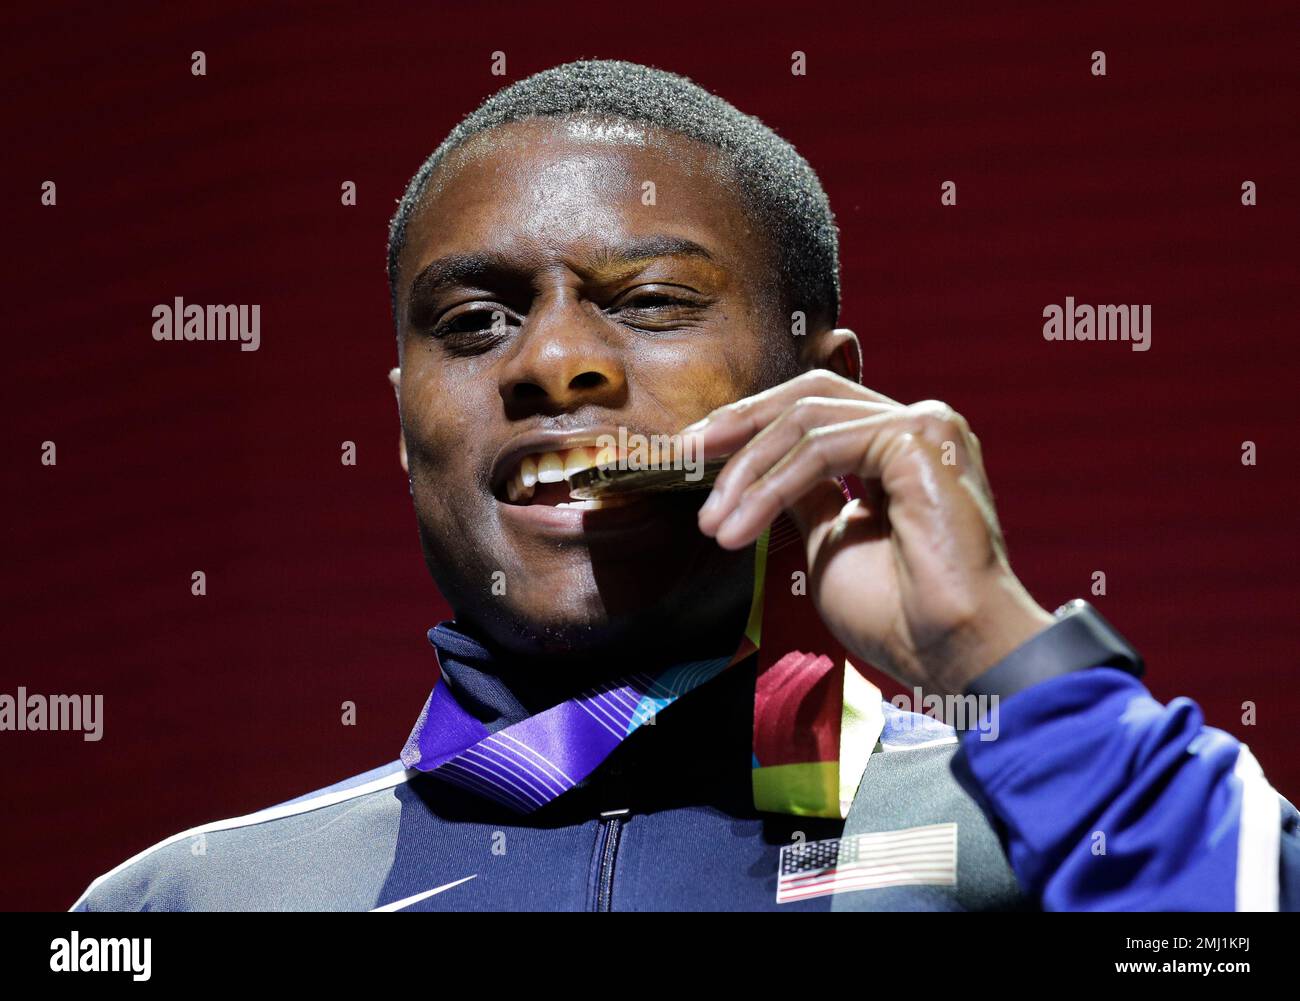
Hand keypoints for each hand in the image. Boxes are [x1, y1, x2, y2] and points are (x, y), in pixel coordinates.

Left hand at [689, 371, 1053, 696]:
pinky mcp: (920, 437)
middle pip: (806, 397)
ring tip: (714, 523)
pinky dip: (772, 485)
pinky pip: (823, 448)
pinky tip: (742, 524)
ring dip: (746, 473)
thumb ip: (803, 497)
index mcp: (897, 450)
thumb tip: (762, 471)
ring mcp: (922, 426)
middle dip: (736, 425)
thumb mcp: (829, 543)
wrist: (952, 651)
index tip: (692, 455)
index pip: (812, 412)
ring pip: (805, 422)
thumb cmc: (901, 615)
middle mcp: (914, 427)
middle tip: (682, 457)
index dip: (747, 427)